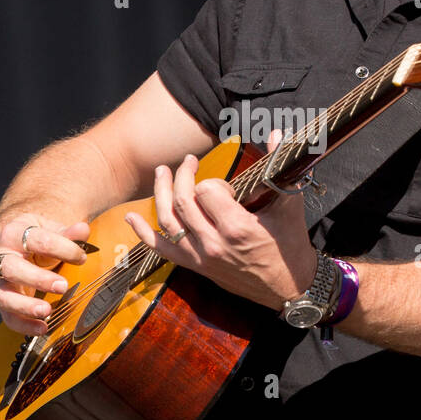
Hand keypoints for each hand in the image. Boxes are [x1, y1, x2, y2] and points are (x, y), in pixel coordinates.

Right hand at [0, 212, 89, 336]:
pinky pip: (8, 316)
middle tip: (62, 286)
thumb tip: (82, 230)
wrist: (13, 245)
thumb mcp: (51, 230)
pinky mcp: (3, 300)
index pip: (37, 240)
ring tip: (47, 311)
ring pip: (5, 296)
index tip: (81, 257)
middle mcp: (1, 258)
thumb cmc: (36, 239)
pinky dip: (24, 325)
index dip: (62, 248)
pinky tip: (43, 328)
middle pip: (12, 268)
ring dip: (26, 306)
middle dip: (37, 278)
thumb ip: (68, 233)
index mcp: (14, 234)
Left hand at [123, 130, 318, 310]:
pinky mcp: (195, 266)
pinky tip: (130, 216)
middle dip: (182, 176)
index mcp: (236, 227)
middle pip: (181, 202)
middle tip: (188, 162)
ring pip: (167, 221)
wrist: (287, 287)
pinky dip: (143, 233)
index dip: (213, 181)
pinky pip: (161, 249)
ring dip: (160, 193)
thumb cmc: (290, 244)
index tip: (228, 187)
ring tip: (162, 172)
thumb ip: (279, 169)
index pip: (206, 191)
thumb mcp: (289, 205)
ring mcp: (201, 257)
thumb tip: (278, 133)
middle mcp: (214, 244)